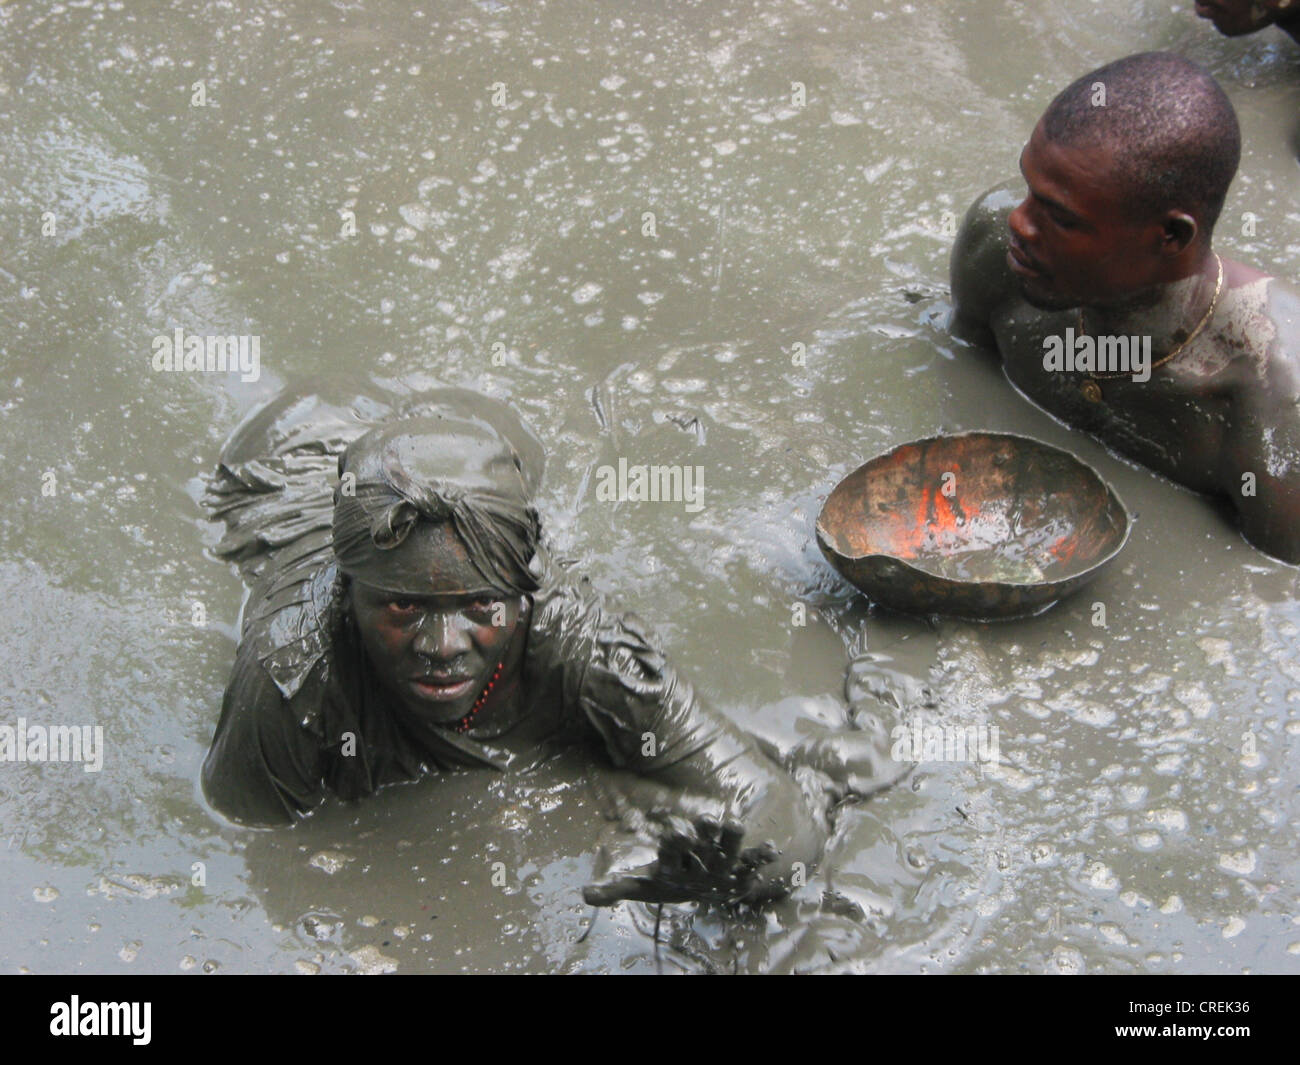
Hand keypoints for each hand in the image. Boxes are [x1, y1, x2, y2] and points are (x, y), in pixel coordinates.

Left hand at [583, 814, 778, 906]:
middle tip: (704, 817)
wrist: (700, 882)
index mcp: (676, 853)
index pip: (673, 843)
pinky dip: (762, 855)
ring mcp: (722, 856)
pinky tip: (771, 850)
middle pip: (703, 835)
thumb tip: (584, 894)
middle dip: (704, 828)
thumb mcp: (642, 887)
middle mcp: (700, 850)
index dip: (673, 838)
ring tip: (736, 822)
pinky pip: (753, 860)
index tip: (673, 831)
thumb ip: (616, 888)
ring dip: (732, 833)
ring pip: (729, 840)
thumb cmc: (669, 881)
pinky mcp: (740, 867)